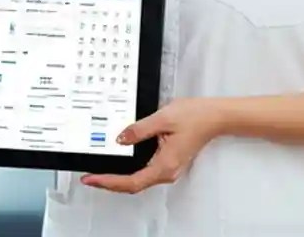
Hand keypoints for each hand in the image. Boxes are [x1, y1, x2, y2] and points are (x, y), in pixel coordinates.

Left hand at [81, 98, 225, 193]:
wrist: (214, 116)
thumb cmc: (195, 117)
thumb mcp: (162, 118)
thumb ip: (138, 130)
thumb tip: (120, 139)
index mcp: (165, 165)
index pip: (131, 181)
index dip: (109, 182)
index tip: (92, 179)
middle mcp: (167, 172)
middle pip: (132, 185)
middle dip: (109, 183)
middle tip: (89, 178)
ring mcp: (168, 168)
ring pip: (138, 181)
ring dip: (117, 179)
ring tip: (99, 174)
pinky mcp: (168, 162)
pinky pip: (144, 173)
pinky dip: (128, 173)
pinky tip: (118, 164)